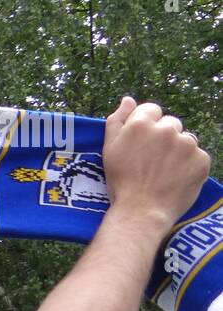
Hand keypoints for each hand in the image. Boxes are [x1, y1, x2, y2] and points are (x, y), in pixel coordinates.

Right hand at [101, 96, 210, 228]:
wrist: (141, 211)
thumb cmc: (121, 181)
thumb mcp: (109, 149)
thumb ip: (117, 120)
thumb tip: (128, 99)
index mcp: (141, 124)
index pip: (151, 110)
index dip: (146, 126)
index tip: (142, 143)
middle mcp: (166, 129)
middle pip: (170, 124)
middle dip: (163, 137)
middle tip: (152, 161)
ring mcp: (187, 144)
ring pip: (185, 139)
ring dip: (178, 150)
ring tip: (165, 171)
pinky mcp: (201, 159)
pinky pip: (197, 156)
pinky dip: (189, 165)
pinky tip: (176, 178)